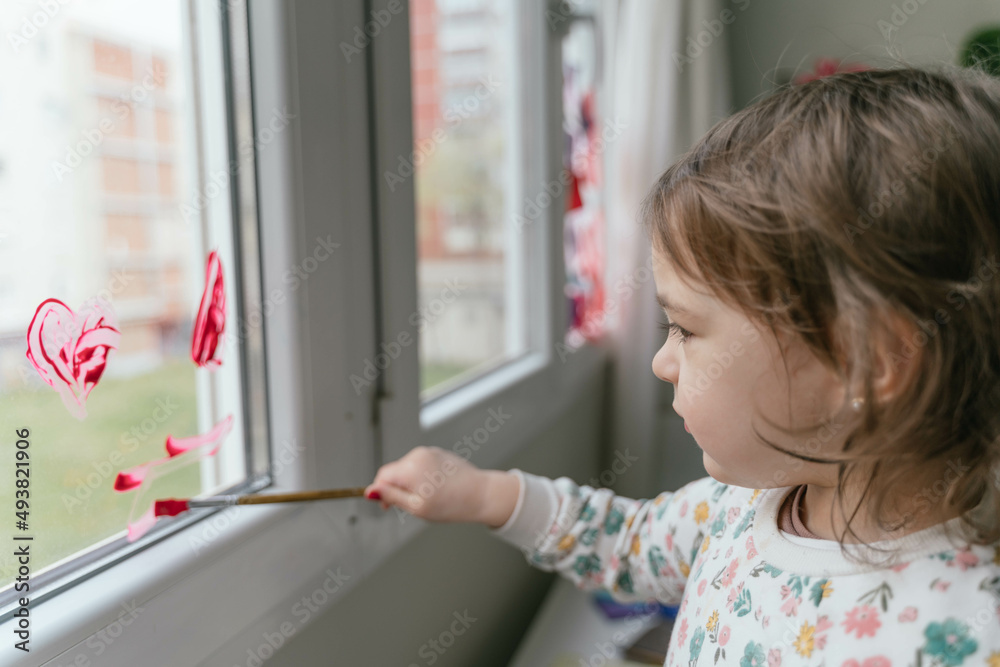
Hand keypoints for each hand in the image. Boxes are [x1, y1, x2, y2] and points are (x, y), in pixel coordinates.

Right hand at [363, 446, 518, 527]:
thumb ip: (391, 497)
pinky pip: (421, 466)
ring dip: (411, 483)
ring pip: (408, 469)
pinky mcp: (439, 453)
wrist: (481, 494)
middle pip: (395, 472)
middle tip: (415, 505)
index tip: (387, 507)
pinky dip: (422, 478)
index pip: (382, 476)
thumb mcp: (416, 507)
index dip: (381, 493)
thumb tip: (370, 491)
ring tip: (429, 498)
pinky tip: (437, 489)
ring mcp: (429, 452)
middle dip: (398, 488)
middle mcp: (418, 455)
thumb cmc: (452, 504)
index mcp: (410, 467)